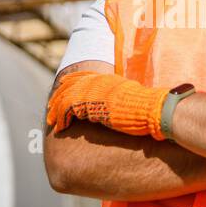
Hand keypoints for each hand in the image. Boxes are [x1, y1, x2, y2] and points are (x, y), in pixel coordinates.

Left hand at [46, 71, 171, 137]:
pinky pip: (69, 109)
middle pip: (72, 86)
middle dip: (60, 97)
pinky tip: (59, 127)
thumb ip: (121, 99)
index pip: (84, 78)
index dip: (71, 84)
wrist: (154, 110)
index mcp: (108, 80)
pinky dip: (62, 118)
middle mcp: (99, 83)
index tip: (63, 90)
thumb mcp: (133, 99)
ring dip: (57, 110)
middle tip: (51, 108)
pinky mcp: (92, 105)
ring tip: (52, 121)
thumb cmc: (150, 109)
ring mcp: (95, 93)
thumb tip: (120, 106)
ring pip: (67, 98)